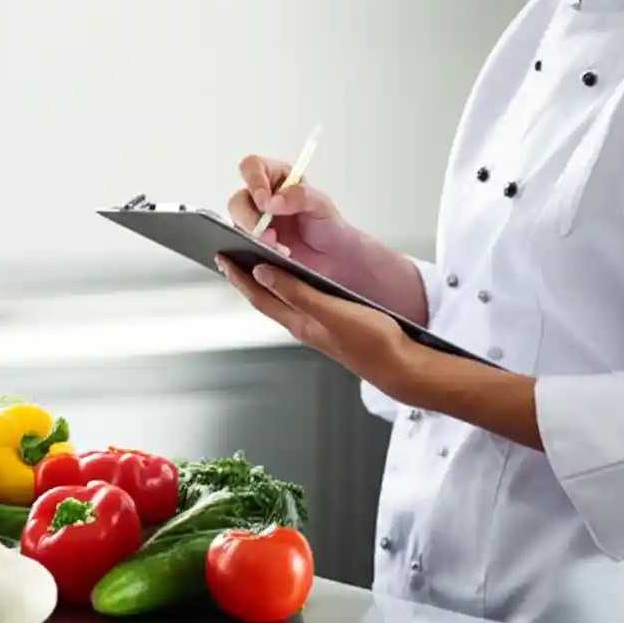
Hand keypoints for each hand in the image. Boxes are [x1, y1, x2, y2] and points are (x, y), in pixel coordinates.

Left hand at [216, 256, 422, 402]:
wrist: (400, 366)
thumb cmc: (373, 342)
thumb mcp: (331, 311)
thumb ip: (297, 292)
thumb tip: (263, 274)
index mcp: (299, 322)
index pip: (259, 296)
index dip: (239, 277)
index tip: (223, 257)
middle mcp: (303, 326)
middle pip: (264, 299)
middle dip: (245, 279)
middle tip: (229, 259)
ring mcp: (316, 327)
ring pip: (280, 302)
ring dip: (264, 283)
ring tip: (252, 267)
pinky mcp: (331, 326)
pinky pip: (299, 303)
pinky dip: (288, 288)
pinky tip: (292, 283)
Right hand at [228, 155, 356, 280]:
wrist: (333, 256)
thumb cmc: (328, 225)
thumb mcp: (321, 205)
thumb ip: (299, 196)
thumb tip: (273, 200)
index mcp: (277, 178)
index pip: (253, 167)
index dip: (253, 180)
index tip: (264, 201)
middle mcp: (262, 197)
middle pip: (238, 199)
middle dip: (249, 217)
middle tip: (266, 231)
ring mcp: (255, 221)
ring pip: (237, 223)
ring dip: (253, 235)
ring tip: (275, 245)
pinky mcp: (253, 242)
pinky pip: (242, 243)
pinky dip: (255, 249)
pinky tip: (273, 253)